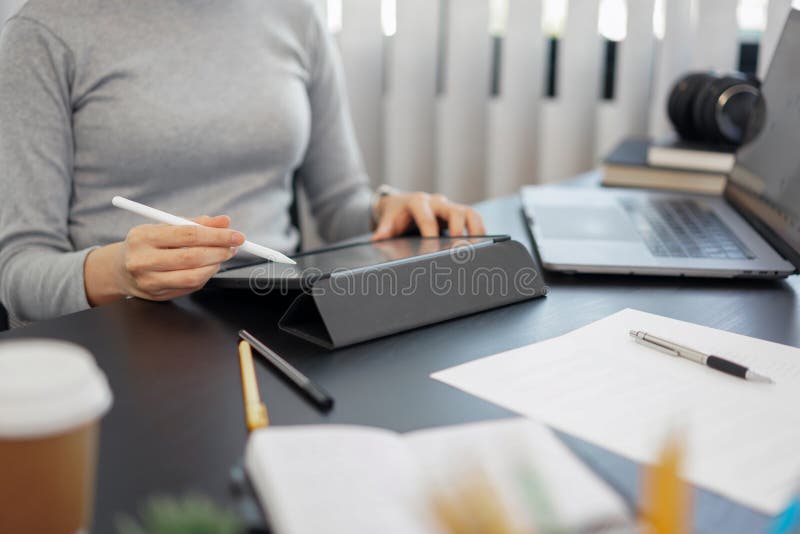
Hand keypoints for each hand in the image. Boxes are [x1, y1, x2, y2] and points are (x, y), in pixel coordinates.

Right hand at [84, 215, 244, 305]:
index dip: (216, 235)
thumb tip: (224, 221)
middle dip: (219, 251)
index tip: (235, 235)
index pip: (187, 234)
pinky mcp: (157, 295)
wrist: (120, 269)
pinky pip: (190, 287)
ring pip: (192, 276)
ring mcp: (149, 281)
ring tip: (222, 256)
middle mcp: (143, 260)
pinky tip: (209, 267)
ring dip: (215, 266)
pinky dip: (205, 276)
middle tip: (234, 247)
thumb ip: (195, 223)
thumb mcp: (165, 227)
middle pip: (191, 257)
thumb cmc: (147, 244)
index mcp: (143, 236)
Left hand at [372, 192, 485, 239]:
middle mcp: (436, 202)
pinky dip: (479, 229)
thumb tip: (377, 239)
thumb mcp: (387, 219)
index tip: (432, 245)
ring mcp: (448, 207)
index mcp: (418, 202)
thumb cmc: (396, 214)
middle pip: (454, 210)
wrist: (401, 203)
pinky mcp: (457, 213)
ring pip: (469, 213)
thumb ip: (384, 229)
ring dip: (475, 228)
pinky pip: (473, 218)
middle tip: (460, 245)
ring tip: (478, 245)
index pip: (427, 217)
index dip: (430, 231)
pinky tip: (481, 243)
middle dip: (458, 227)